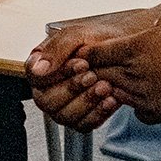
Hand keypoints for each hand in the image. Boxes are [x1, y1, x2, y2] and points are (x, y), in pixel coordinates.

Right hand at [24, 8, 157, 130]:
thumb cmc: (98, 40)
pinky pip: (82, 125)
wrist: (123, 51)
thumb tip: (38, 69)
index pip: (36, 77)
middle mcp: (48, 88)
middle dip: (73, 89)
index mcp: (41, 64)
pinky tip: (110, 100)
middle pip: (48, 101)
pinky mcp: (79, 118)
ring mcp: (62, 106)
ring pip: (64, 116)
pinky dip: (97, 114)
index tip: (81, 64)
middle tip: (93, 76)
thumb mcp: (78, 35)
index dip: (59, 73)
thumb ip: (57, 49)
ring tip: (105, 86)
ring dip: (86, 102)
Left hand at [82, 9, 160, 123]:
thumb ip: (159, 21)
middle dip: (95, 70)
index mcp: (134, 48)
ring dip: (111, 86)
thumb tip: (153, 26)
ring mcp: (140, 95)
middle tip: (95, 67)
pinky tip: (141, 95)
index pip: (95, 53)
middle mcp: (132, 73)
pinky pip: (133, 110)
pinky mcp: (153, 112)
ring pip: (112, 92)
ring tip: (119, 79)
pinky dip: (133, 103)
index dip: (88, 52)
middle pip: (98, 74)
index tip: (87, 53)